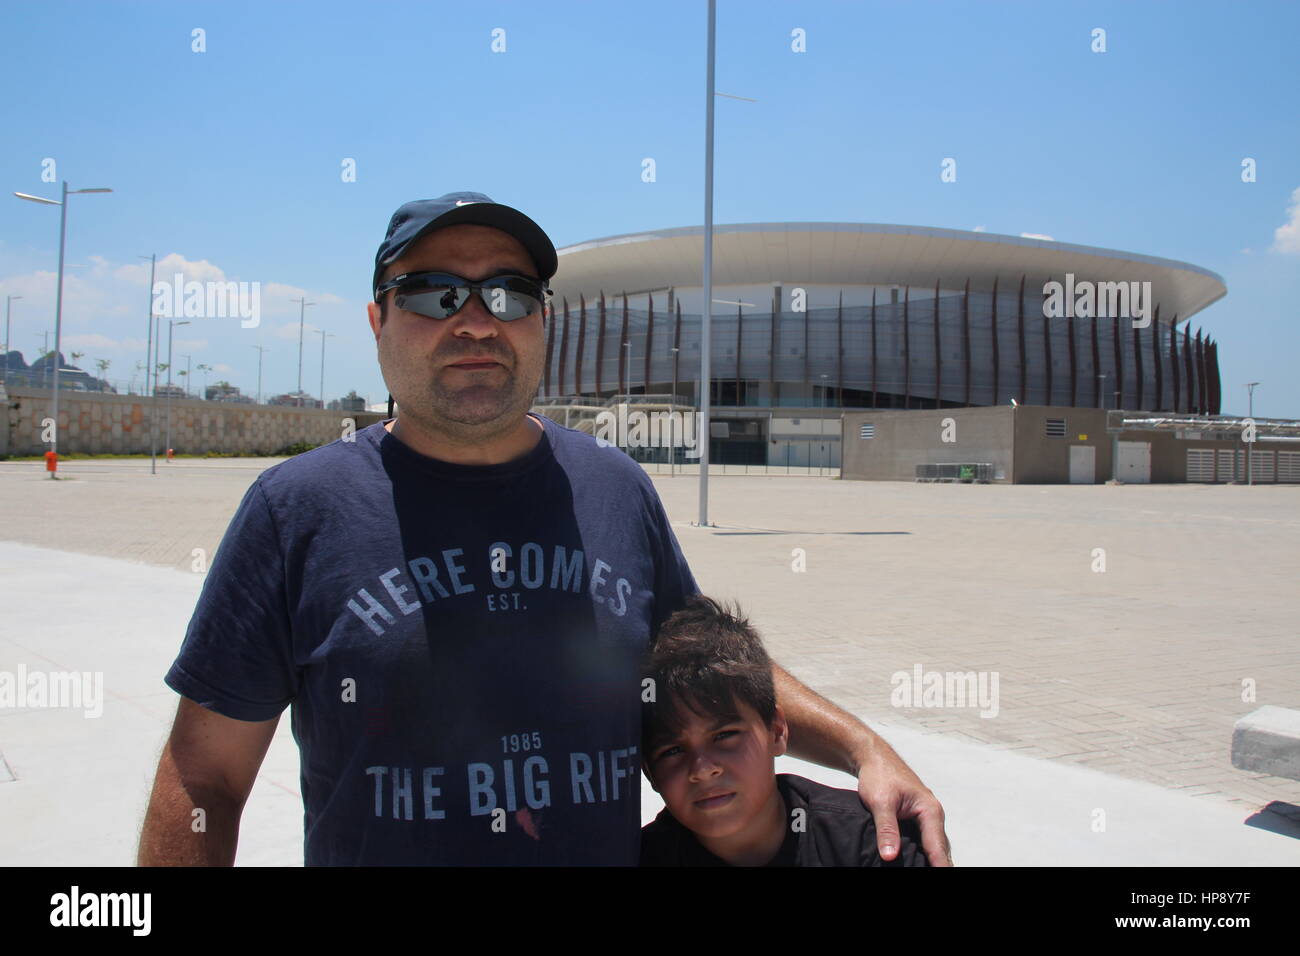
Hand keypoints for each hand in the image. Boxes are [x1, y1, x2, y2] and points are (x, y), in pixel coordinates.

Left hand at [857, 743, 951, 866]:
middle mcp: (933, 814)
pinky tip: (920, 862)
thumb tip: (890, 856)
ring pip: (933, 844)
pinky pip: (925, 840)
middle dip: (940, 864)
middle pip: (939, 848)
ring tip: (930, 871)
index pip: (936, 846)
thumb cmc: (879, 775)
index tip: (942, 875)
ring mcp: (926, 816)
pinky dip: (925, 853)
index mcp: (930, 810)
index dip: (939, 865)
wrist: (873, 758)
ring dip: (933, 859)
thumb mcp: (880, 802)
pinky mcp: (917, 818)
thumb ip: (886, 829)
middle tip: (939, 877)